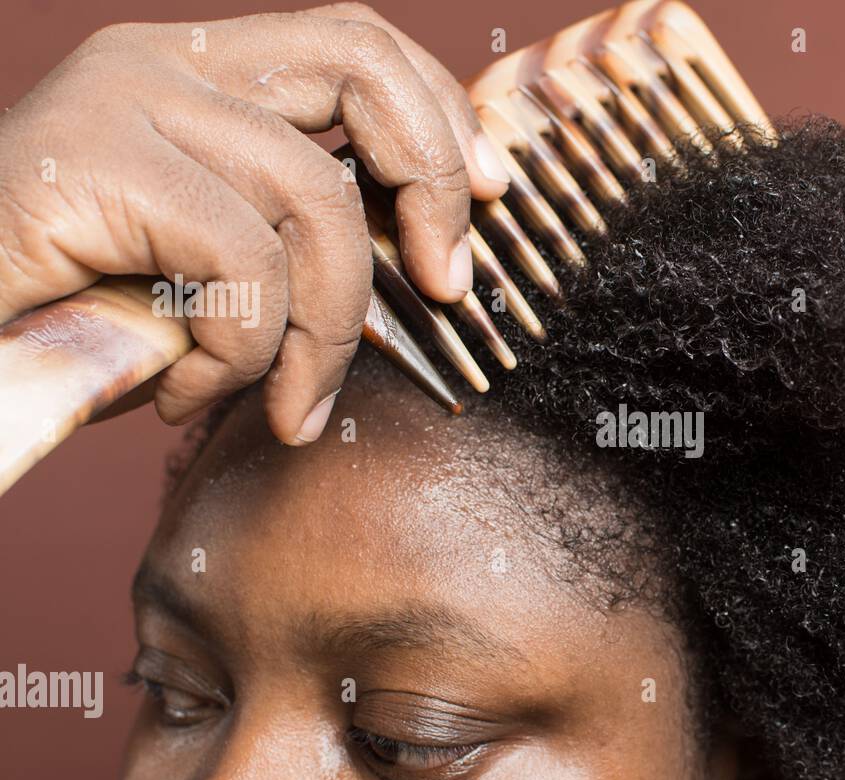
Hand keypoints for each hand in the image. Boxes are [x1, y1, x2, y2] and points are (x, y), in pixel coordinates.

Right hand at [0, 3, 510, 442]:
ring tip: (286, 405)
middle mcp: (165, 60)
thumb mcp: (222, 271)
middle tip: (448, 290)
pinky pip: (239, 263)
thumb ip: (306, 240)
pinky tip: (187, 394)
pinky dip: (239, 353)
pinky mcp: (88, 159)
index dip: (441, 115)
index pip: (357, 45)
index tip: (491, 197)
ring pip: (312, 200)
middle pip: (359, 65)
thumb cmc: (87, 318)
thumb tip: (430, 258)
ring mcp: (124, 99)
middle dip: (433, 182)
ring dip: (324, 334)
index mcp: (206, 72)